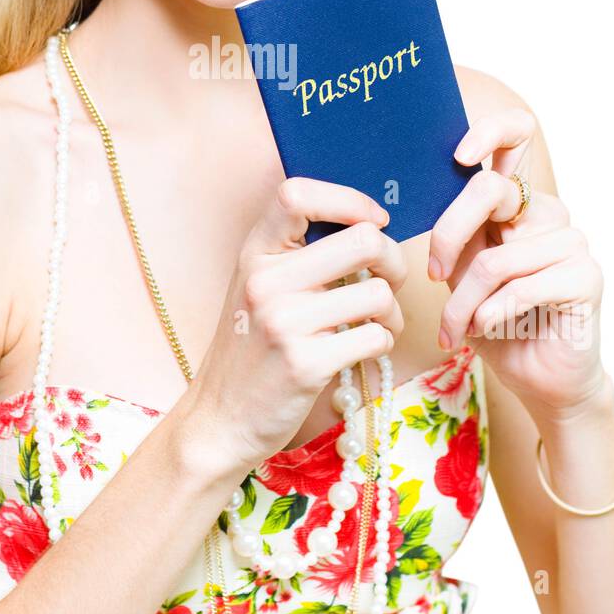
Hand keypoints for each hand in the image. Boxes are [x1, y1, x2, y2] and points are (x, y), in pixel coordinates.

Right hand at [190, 176, 407, 470]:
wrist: (220, 420)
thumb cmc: (251, 349)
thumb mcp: (257, 288)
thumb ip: (296, 255)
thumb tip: (369, 226)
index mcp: (255, 253)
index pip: (298, 193)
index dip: (349, 200)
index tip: (374, 220)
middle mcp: (266, 281)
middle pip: (365, 241)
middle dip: (393, 261)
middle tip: (388, 281)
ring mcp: (285, 323)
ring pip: (379, 293)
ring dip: (392, 312)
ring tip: (377, 324)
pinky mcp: (307, 364)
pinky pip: (376, 337)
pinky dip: (382, 343)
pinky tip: (365, 349)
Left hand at [426, 107, 605, 419]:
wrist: (537, 379)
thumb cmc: (494, 323)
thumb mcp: (461, 274)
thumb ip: (454, 235)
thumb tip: (417, 194)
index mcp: (516, 203)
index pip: (515, 135)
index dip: (490, 131)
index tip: (460, 156)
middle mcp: (546, 214)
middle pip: (490, 192)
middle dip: (448, 236)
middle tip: (435, 276)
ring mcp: (571, 242)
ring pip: (495, 258)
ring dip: (464, 303)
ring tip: (459, 329)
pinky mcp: (586, 277)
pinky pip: (521, 286)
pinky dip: (492, 314)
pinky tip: (487, 328)